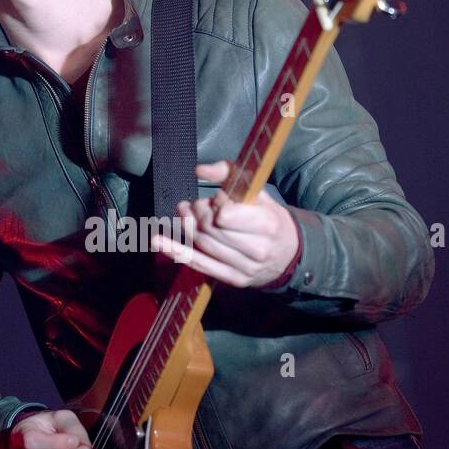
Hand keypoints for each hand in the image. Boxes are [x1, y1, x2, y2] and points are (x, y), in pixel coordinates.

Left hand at [149, 159, 299, 287]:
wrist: (290, 255)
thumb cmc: (271, 219)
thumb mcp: (259, 192)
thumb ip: (230, 173)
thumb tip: (200, 170)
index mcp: (266, 224)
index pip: (224, 215)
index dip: (215, 204)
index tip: (217, 199)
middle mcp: (256, 249)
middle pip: (210, 229)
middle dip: (197, 212)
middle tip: (196, 204)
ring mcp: (244, 268)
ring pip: (202, 244)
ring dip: (187, 225)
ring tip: (184, 213)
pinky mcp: (233, 279)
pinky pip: (199, 264)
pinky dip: (175, 251)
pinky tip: (158, 241)